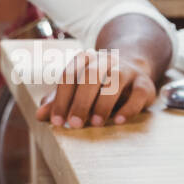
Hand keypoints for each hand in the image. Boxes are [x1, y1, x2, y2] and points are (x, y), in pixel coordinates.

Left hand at [35, 49, 156, 129]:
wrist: (132, 70)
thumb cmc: (97, 85)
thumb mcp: (77, 90)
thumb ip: (58, 101)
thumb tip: (39, 116)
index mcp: (84, 59)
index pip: (68, 76)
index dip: (60, 99)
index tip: (56, 121)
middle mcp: (104, 60)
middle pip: (90, 76)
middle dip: (80, 101)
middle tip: (74, 124)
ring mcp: (126, 70)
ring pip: (115, 81)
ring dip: (103, 103)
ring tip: (96, 123)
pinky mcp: (144, 83)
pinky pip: (138, 93)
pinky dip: (129, 107)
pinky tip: (119, 120)